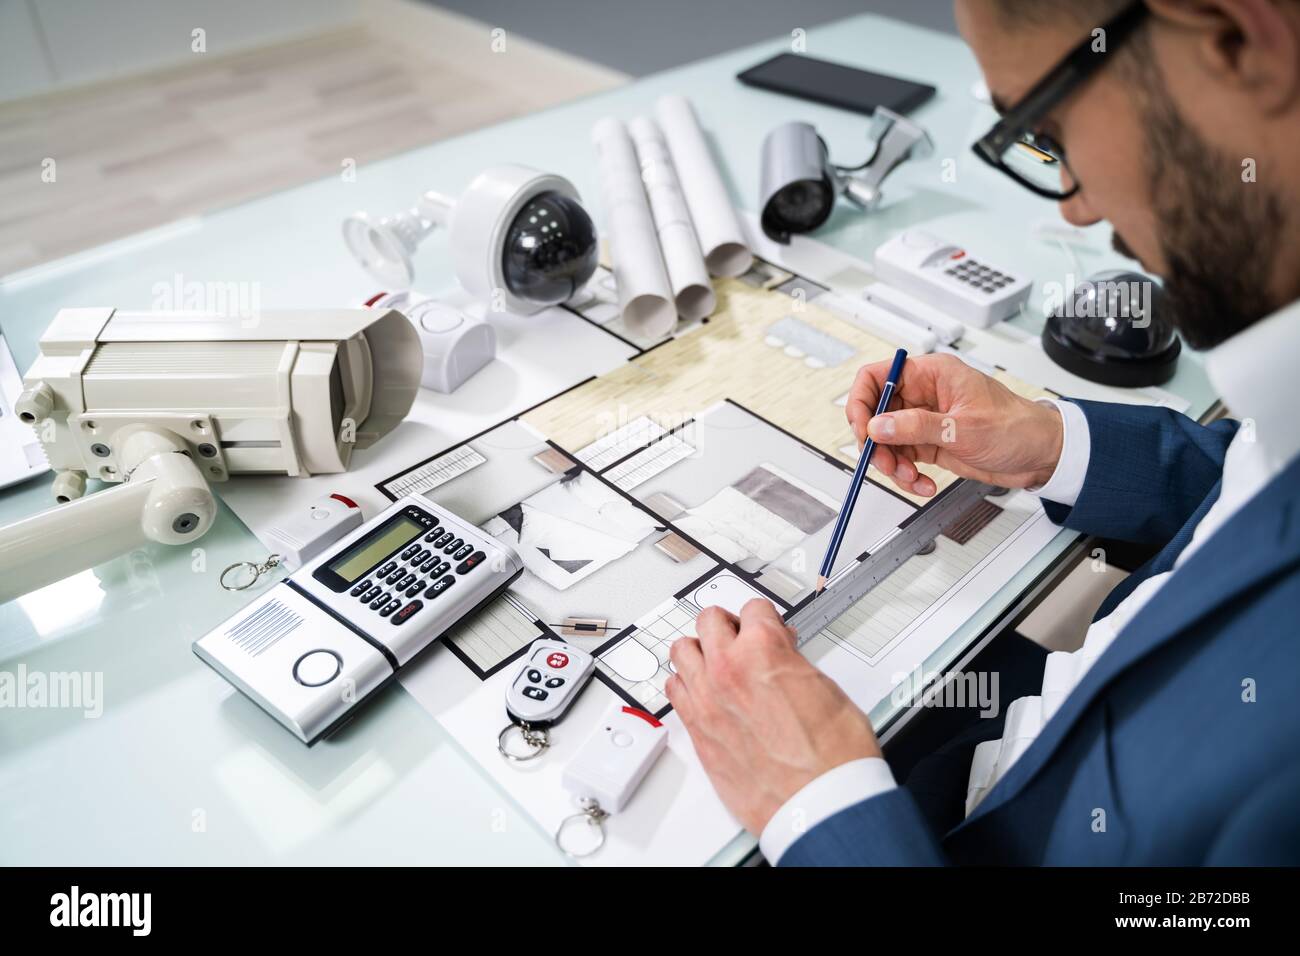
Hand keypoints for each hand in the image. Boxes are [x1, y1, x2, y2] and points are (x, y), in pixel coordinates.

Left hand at [665, 599, 880, 834]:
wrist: (820, 803)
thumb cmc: (833, 757)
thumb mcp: (827, 690)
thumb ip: (795, 665)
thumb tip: (784, 660)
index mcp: (764, 650)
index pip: (753, 609)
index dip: (766, 619)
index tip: (768, 628)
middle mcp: (728, 669)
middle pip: (709, 620)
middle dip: (729, 626)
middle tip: (742, 639)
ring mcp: (706, 699)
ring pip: (682, 651)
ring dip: (700, 651)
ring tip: (717, 662)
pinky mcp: (697, 730)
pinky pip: (674, 690)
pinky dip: (686, 684)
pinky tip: (703, 691)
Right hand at [846, 353, 1063, 496]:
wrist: (1041, 455)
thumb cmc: (1017, 427)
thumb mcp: (964, 427)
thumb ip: (917, 426)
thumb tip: (879, 426)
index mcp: (932, 375)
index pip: (878, 377)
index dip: (862, 401)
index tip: (863, 429)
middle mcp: (924, 395)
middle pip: (876, 413)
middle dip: (877, 442)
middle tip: (885, 462)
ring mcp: (925, 421)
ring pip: (887, 441)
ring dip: (892, 464)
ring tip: (910, 477)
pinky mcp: (930, 444)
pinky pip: (903, 459)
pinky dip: (907, 476)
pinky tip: (922, 484)